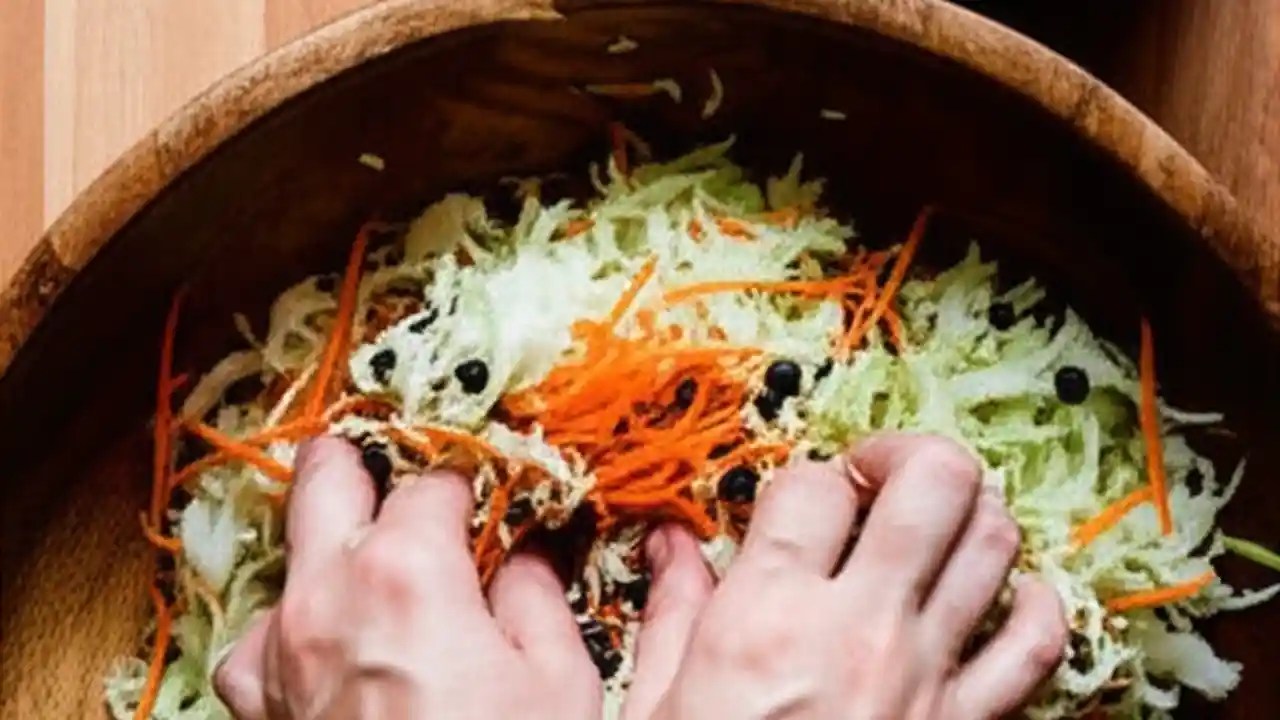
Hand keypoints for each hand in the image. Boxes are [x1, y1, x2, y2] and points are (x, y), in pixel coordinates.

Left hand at [213, 437, 600, 719]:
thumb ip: (537, 598)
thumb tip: (528, 562)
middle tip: (403, 467)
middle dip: (366, 457)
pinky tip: (328, 641)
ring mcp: (282, 647)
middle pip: (327, 473)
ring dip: (330, 543)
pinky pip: (260, 638)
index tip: (488, 492)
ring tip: (376, 563)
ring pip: (288, 551)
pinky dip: (294, 627)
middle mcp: (327, 593)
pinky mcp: (261, 702)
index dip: (470, 478)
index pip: (434, 479)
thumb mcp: (557, 681)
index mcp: (406, 570)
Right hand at [624, 434, 1067, 719]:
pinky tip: (1000, 597)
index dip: (803, 479)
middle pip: (931, 483)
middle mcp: (858, 627)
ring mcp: (926, 674)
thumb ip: (667, 614)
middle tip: (876, 480)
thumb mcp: (653, 709)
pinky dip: (1034, 604)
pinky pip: (1038, 644)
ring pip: (993, 542)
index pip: (809, 484)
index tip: (795, 506)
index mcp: (765, 616)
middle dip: (907, 457)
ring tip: (929, 525)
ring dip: (968, 514)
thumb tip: (667, 542)